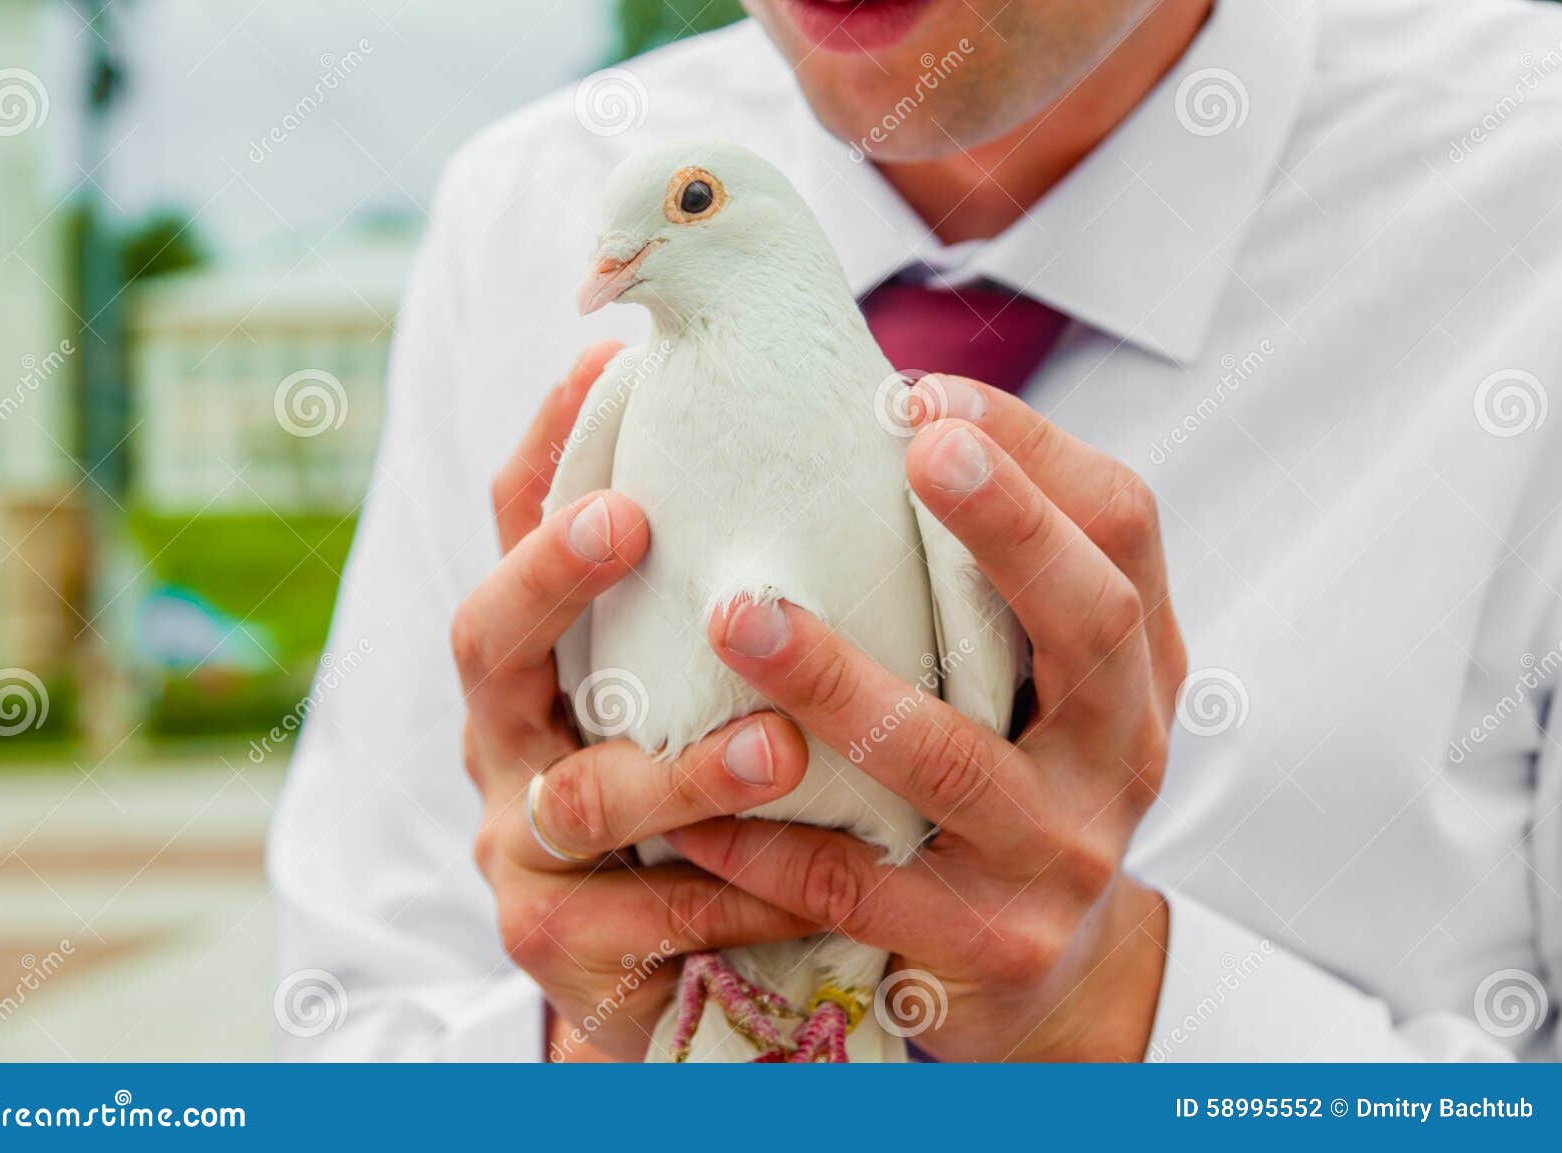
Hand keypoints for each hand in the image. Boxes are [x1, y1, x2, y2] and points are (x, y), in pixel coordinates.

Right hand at [452, 344, 814, 1060]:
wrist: (688, 977)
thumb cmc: (717, 798)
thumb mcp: (707, 692)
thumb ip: (735, 605)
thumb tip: (851, 449)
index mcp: (543, 661)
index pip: (515, 532)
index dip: (544, 449)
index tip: (601, 364)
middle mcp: (511, 739)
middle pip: (486, 642)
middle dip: (549, 574)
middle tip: (626, 518)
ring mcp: (520, 848)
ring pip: (581, 797)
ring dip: (681, 768)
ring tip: (776, 745)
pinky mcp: (558, 949)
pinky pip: (650, 919)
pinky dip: (736, 895)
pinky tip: (812, 890)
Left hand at [667, 374, 1183, 1061]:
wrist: (1047, 980)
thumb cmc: (1007, 787)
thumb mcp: (1037, 689)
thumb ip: (988, 588)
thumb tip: (878, 426)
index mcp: (1136, 669)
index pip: (1125, 529)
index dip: (1037, 454)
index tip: (923, 394)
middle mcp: (1120, 755)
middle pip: (1091, 624)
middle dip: (1008, 527)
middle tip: (916, 444)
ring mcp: (1061, 858)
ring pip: (950, 760)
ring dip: (840, 680)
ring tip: (740, 615)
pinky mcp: (987, 948)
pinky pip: (857, 883)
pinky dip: (767, 837)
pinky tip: (691, 804)